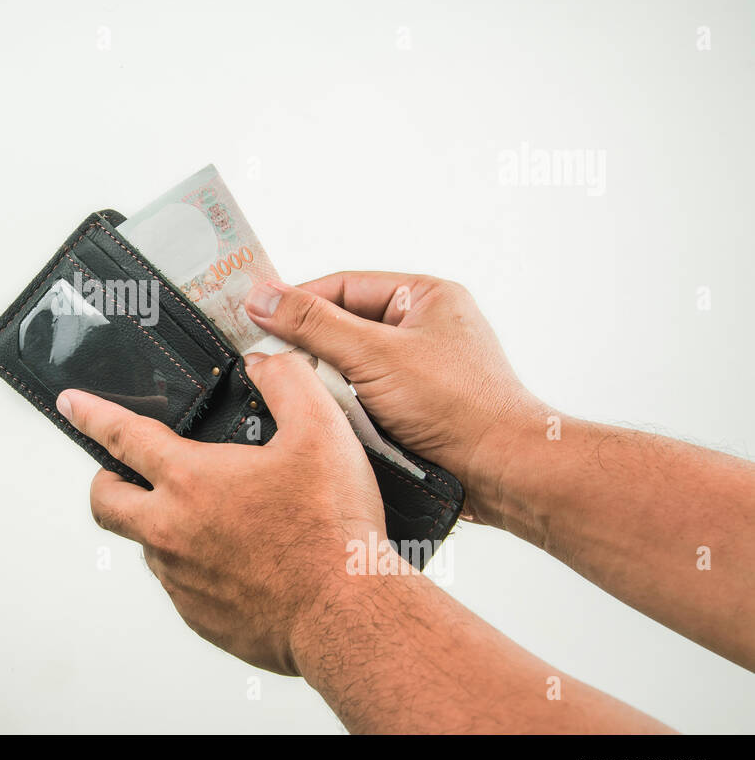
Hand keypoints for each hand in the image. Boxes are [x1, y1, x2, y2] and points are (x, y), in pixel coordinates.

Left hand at [57, 351, 383, 675]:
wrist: (346, 614)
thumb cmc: (332, 532)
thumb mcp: (322, 431)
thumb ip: (288, 382)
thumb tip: (266, 365)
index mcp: (191, 480)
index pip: (121, 436)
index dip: (91, 414)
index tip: (72, 404)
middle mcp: (172, 530)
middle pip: (106, 501)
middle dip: (106, 481)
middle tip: (128, 474)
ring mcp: (181, 577)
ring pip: (148, 545)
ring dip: (163, 526)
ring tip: (214, 518)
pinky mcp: (198, 616)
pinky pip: (181, 585)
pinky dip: (197, 567)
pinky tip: (240, 560)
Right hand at [243, 272, 541, 522]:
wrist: (504, 472)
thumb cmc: (459, 407)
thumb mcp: (374, 355)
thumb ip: (313, 323)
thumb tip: (262, 296)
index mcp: (425, 296)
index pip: (342, 286)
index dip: (297, 302)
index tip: (254, 318)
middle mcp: (424, 328)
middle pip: (342, 326)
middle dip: (312, 349)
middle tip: (275, 364)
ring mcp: (420, 369)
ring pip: (350, 366)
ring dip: (329, 384)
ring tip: (312, 399)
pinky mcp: (415, 407)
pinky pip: (363, 397)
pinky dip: (345, 409)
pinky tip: (335, 422)